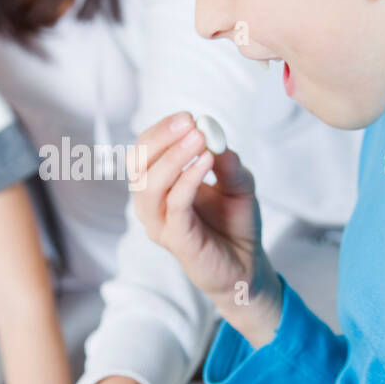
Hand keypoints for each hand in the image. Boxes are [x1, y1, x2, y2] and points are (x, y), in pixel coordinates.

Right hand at [132, 113, 282, 345]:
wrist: (247, 266)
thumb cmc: (235, 224)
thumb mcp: (237, 183)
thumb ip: (227, 161)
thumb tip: (215, 134)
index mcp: (159, 186)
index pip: (143, 152)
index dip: (161, 131)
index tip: (188, 117)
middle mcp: (151, 204)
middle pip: (137, 164)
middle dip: (162, 138)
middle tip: (190, 123)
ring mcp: (160, 223)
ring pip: (150, 184)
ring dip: (174, 157)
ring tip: (200, 139)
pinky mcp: (175, 239)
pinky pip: (174, 204)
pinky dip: (188, 179)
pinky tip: (206, 162)